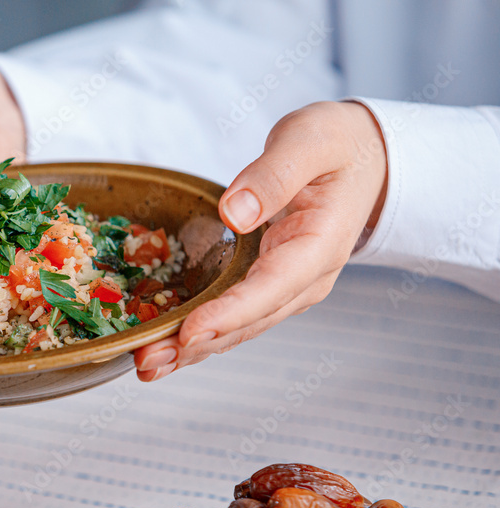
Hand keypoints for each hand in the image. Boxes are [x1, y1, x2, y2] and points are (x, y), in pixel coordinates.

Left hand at [133, 101, 387, 380]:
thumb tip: (234, 213)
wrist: (361, 158)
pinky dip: (196, 334)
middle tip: (146, 362)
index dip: (229, 313)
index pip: (271, 288)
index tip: (190, 332)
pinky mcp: (265, 285)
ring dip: (190, 350)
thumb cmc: (335, 145)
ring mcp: (285, 287)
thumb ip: (274, 175)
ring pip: (237, 328)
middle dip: (196, 345)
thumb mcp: (310, 141)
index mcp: (319, 246)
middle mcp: (304, 279)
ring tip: (146, 366)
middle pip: (247, 321)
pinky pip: (230, 315)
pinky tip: (163, 346)